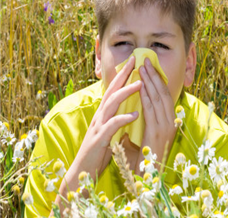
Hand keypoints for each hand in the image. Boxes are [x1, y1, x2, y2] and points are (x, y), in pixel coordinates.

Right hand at [62, 56, 141, 189]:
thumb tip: (131, 109)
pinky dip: (123, 119)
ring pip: (112, 103)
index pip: (114, 89)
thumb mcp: (109, 130)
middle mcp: (101, 114)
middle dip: (123, 74)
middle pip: (112, 90)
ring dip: (126, 92)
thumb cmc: (99, 149)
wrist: (83, 169)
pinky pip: (112, 126)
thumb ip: (117, 117)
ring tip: (140, 84)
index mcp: (105, 112)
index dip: (123, 74)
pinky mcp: (99, 138)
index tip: (133, 61)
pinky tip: (135, 116)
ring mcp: (99, 125)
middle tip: (135, 61)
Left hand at [135, 57, 176, 172]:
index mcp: (169, 120)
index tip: (150, 67)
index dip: (158, 80)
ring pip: (159, 98)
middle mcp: (171, 121)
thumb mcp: (146, 132)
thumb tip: (137, 105)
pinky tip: (141, 86)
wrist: (147, 177)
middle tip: (146, 61)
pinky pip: (152, 110)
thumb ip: (144, 118)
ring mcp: (166, 126)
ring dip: (150, 81)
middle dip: (154, 76)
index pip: (165, 95)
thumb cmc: (144, 155)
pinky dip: (146, 96)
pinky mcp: (158, 132)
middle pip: (163, 93)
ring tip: (143, 67)